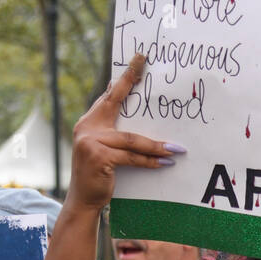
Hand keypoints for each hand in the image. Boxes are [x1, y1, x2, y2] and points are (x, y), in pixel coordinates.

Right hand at [64, 53, 181, 214]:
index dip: (124, 76)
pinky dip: (150, 161)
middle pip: (116, 103)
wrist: (83, 200)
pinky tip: (165, 162)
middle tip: (147, 67)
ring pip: (132, 138)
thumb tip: (142, 122)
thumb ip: (115, 133)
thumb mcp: (104, 148)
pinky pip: (131, 157)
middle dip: (131, 82)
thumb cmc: (99, 174)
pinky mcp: (99, 157)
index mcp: (89, 122)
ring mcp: (90, 141)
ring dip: (156, 145)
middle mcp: (87, 127)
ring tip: (176, 148)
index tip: (139, 59)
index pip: (109, 95)